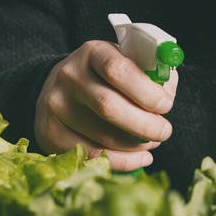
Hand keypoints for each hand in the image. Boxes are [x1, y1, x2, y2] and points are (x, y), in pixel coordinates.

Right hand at [35, 40, 176, 170]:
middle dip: (145, 124)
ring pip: (102, 135)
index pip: (118, 70)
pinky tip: (140, 158)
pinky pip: (90, 155)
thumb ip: (152, 73)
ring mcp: (55, 105)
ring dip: (136, 145)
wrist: (61, 85)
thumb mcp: (128, 61)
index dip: (146, 91)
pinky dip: (122, 162)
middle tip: (165, 131)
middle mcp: (69, 76)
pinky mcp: (50, 132)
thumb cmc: (107, 76)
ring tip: (152, 142)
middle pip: (109, 106)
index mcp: (93, 52)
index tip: (166, 105)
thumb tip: (166, 94)